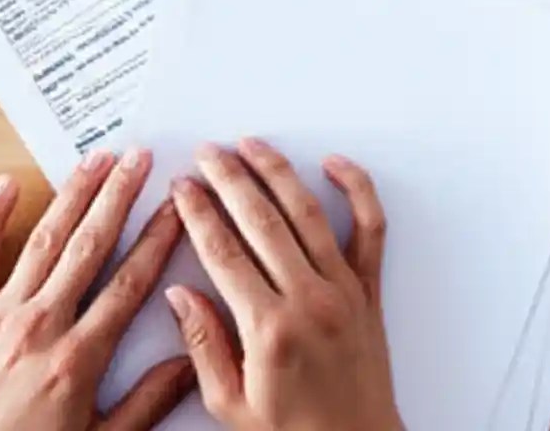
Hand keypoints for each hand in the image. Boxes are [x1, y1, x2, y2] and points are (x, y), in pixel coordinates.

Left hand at [0, 149, 193, 430]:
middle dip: (119, 197)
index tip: (177, 208)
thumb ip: (148, 402)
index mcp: (79, 357)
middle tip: (140, 159)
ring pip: (45, 242)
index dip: (157, 239)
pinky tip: (5, 186)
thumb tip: (189, 364)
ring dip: (73, 196)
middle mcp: (40, 327)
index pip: (130, 283)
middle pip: (90, 247)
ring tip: (96, 159)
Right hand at [164, 140, 402, 430]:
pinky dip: (357, 190)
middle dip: (230, 180)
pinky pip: (370, 228)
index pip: (224, 253)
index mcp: (269, 329)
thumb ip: (204, 345)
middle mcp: (310, 300)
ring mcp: (345, 290)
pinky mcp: (370, 289)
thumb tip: (179, 294)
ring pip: (308, 214)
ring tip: (253, 146)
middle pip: (262, 222)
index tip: (183, 188)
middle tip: (208, 153)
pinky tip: (335, 164)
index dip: (199, 214)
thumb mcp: (231, 404)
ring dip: (278, 174)